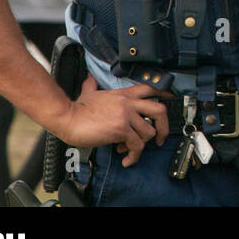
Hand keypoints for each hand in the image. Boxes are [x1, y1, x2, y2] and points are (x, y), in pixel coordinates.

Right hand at [54, 75, 170, 166]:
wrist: (67, 117)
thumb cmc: (77, 108)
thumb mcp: (89, 92)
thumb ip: (92, 85)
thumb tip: (89, 78)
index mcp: (124, 94)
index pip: (150, 89)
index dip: (164, 94)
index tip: (171, 101)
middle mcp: (128, 103)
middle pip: (159, 110)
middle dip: (164, 126)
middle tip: (160, 137)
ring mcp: (126, 115)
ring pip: (148, 132)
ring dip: (141, 145)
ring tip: (128, 150)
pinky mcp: (120, 129)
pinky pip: (136, 145)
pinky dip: (134, 156)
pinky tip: (126, 159)